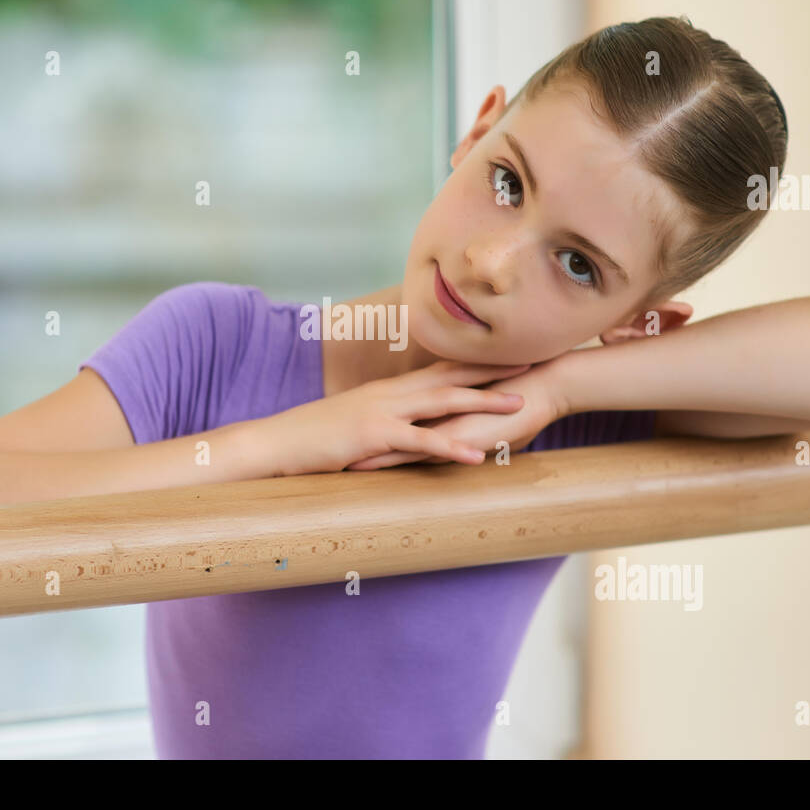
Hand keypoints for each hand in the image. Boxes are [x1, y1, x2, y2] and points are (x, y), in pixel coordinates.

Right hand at [259, 360, 531, 476]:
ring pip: (444, 401)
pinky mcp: (375, 436)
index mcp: (389, 390)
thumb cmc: (314, 437)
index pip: (441, 368)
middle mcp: (391, 394)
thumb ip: (384, 422)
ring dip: (485, 401)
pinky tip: (475, 455)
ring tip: (521, 405)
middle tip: (532, 361)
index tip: (509, 354)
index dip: (477, 361)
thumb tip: (404, 431)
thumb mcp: (355, 423)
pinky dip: (450, 446)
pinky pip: (420, 441)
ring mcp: (384, 412)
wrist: (277, 442)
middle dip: (493, 368)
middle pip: (452, 374)